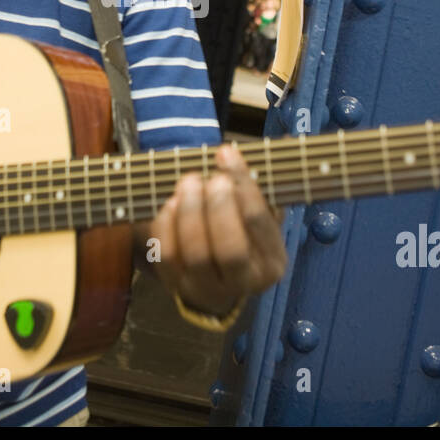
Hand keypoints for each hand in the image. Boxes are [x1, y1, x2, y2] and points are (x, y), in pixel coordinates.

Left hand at [148, 143, 287, 317]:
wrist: (218, 281)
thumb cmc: (242, 236)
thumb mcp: (260, 217)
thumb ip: (256, 187)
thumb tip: (246, 150)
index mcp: (272, 261)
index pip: (259, 221)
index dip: (243, 185)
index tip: (226, 154)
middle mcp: (245, 281)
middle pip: (230, 248)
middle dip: (217, 206)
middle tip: (208, 178)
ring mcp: (208, 289)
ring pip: (196, 254)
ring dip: (190, 212)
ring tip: (189, 182)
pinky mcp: (177, 286)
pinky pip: (167, 256)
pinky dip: (167, 225)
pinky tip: (172, 202)